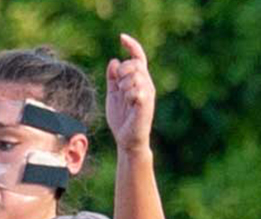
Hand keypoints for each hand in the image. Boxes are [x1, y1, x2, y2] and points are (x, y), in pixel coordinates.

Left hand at [105, 34, 155, 152]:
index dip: (131, 45)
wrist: (126, 139)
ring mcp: (148, 93)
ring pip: (134, 75)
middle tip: (119, 86)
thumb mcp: (113, 94)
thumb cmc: (121, 118)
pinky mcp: (146, 103)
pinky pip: (137, 89)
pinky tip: (129, 102)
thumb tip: (114, 60)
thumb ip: (113, 78)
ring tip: (124, 98)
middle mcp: (146, 84)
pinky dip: (128, 94)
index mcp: (139, 80)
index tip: (121, 37)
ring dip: (124, 85)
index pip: (138, 57)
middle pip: (134, 63)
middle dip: (122, 71)